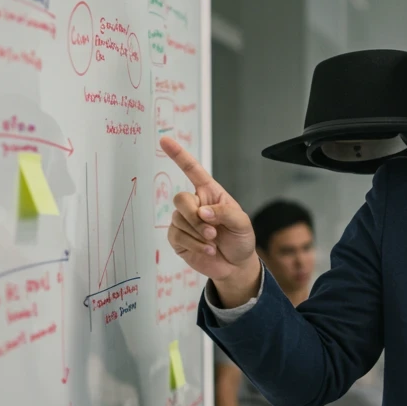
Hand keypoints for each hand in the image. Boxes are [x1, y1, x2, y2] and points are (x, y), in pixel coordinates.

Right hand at [160, 137, 258, 293]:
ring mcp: (184, 221)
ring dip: (198, 234)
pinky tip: (207, 250)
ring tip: (213, 242)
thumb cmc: (240, 239)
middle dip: (195, 217)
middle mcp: (195, 204)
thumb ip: (225, 213)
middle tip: (213, 232)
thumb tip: (202, 212)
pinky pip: (177, 236)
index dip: (179, 155)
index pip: (192, 170)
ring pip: (178, 219)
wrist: (235, 265)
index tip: (165, 140)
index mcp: (210, 193)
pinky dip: (194, 245)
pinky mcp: (177, 238)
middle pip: (181, 199)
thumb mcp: (242, 223)